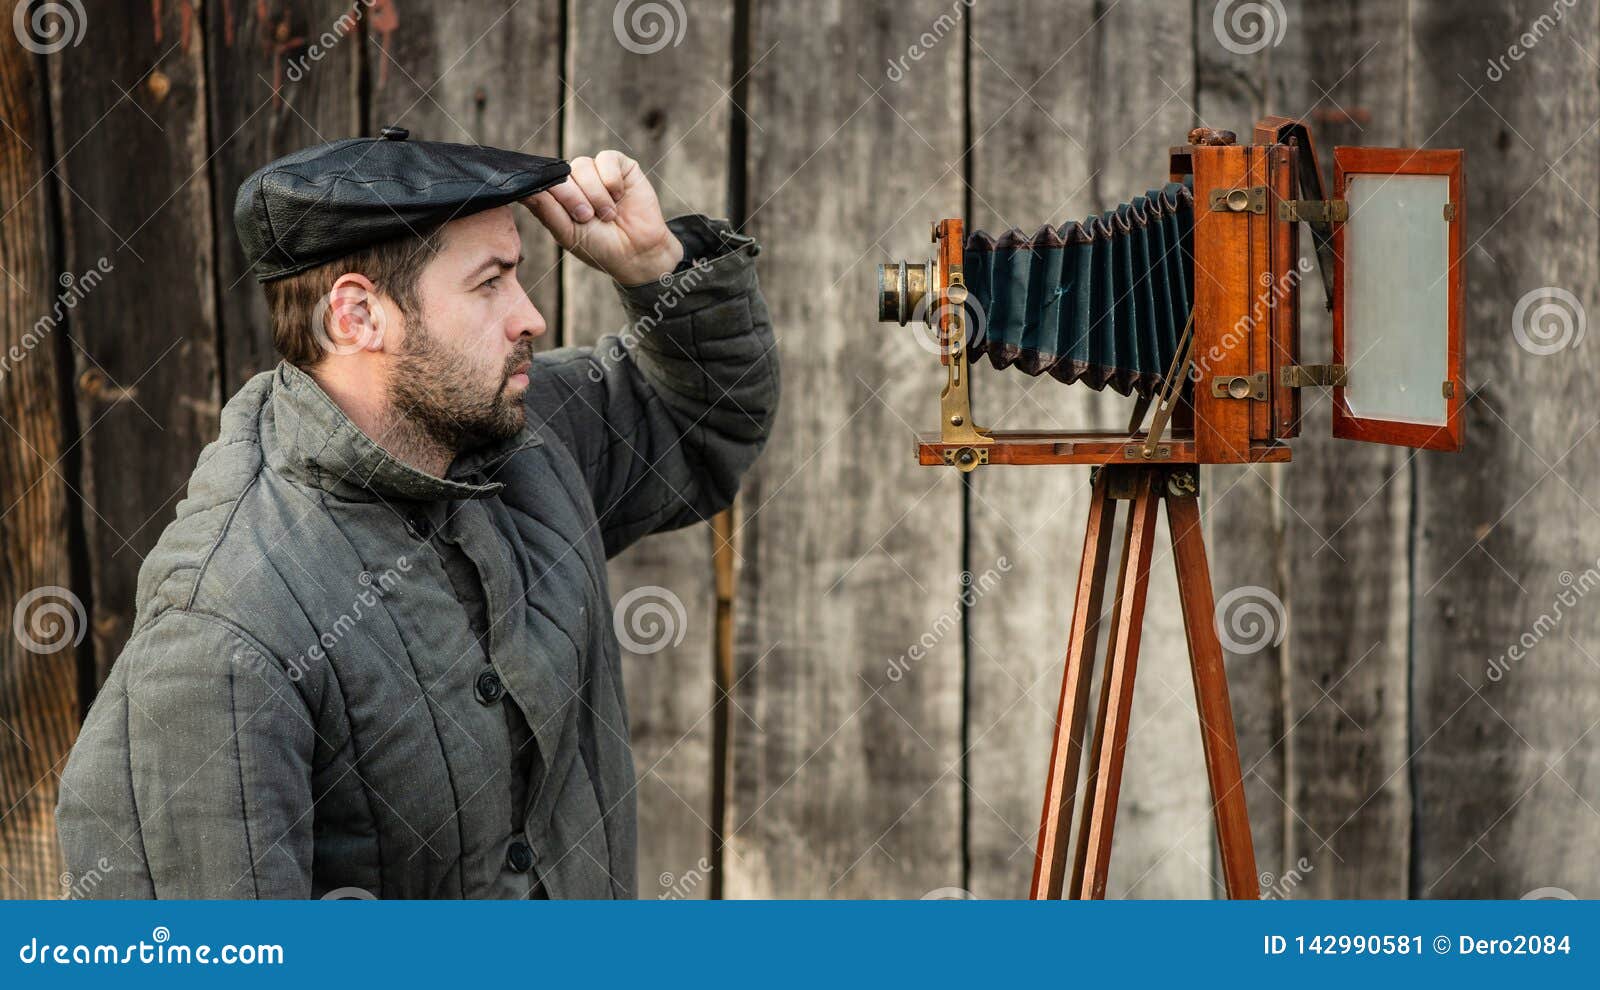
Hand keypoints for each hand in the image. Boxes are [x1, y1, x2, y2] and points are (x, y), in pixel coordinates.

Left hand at [523, 150, 683, 285]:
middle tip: (588, 217)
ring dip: (596, 194)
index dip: (551, 192)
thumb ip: (546, 210)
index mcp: (558, 197)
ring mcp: (596, 171)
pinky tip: (619, 195)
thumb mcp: (567, 233)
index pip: (543, 181)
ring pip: (583, 166)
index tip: (569, 215)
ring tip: (608, 214)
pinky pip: (606, 159)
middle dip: (574, 197)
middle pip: (562, 173)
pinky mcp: (619, 166)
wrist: (638, 253)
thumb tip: (523, 190)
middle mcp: (575, 181)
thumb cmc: (600, 246)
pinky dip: (612, 180)